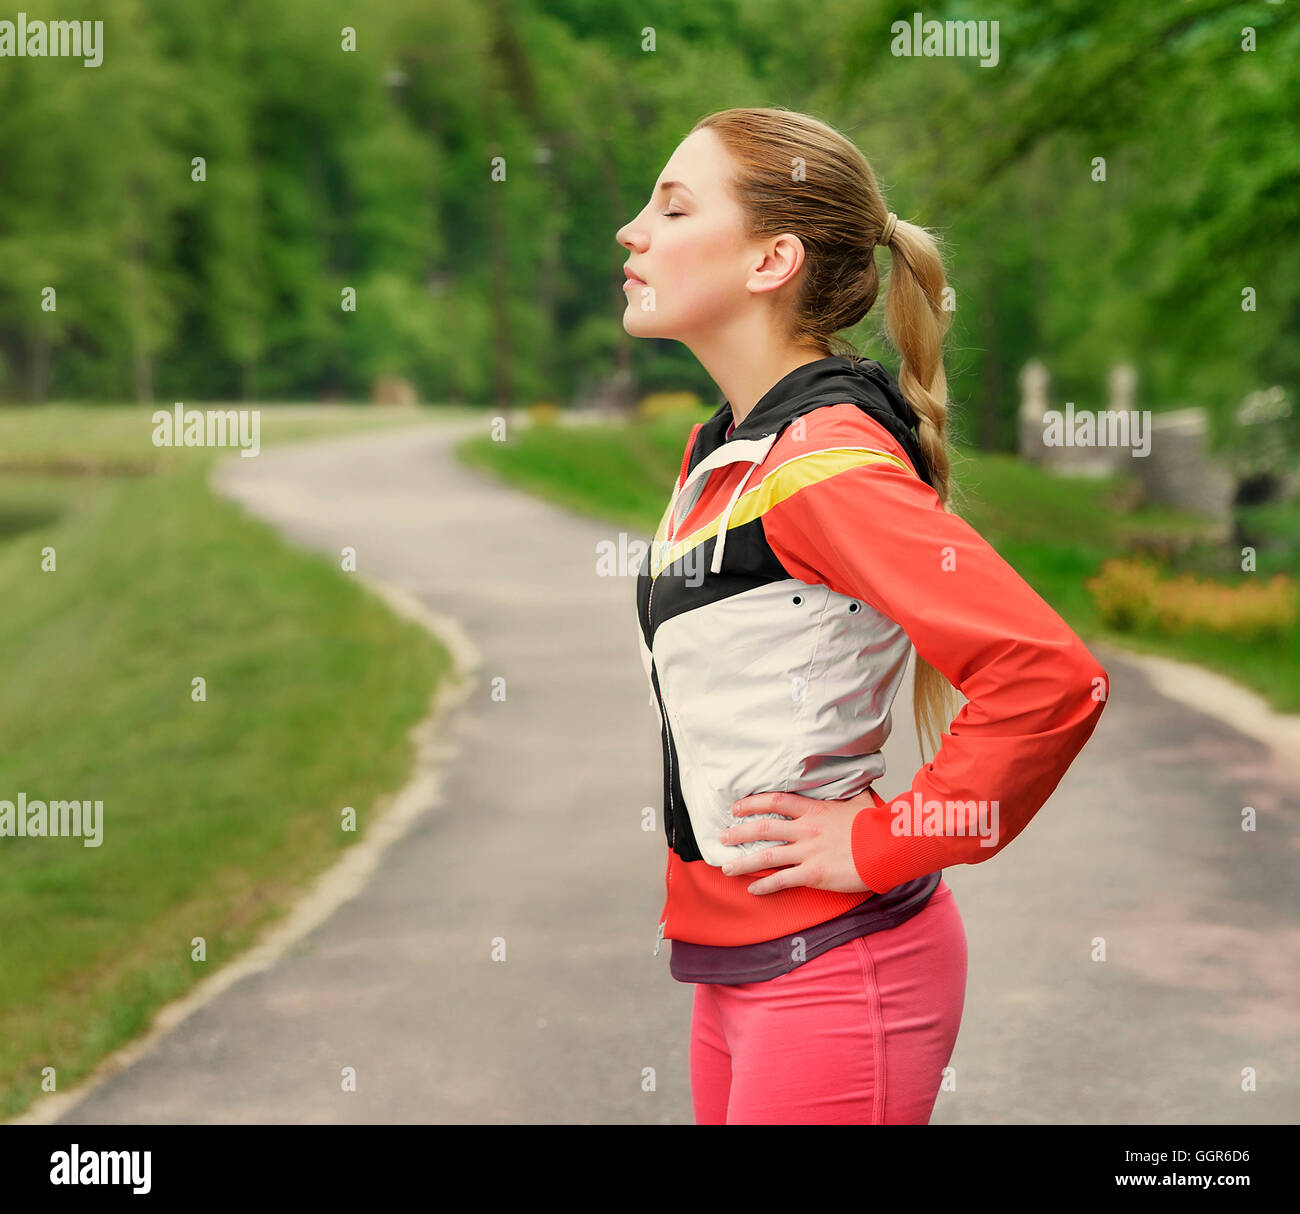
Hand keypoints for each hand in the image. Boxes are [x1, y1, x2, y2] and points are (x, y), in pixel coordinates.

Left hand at [717, 788, 875, 894]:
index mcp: (814, 811)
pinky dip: (764, 886)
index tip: (737, 807)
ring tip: (727, 867)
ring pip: (766, 856)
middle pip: (763, 828)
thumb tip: (858, 780)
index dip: (752, 803)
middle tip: (722, 837)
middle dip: (739, 833)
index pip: (775, 801)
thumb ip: (851, 793)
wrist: (888, 847)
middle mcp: (805, 830)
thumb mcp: (860, 802)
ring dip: (743, 862)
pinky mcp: (813, 874)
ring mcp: (808, 852)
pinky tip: (753, 889)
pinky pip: (782, 880)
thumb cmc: (876, 826)